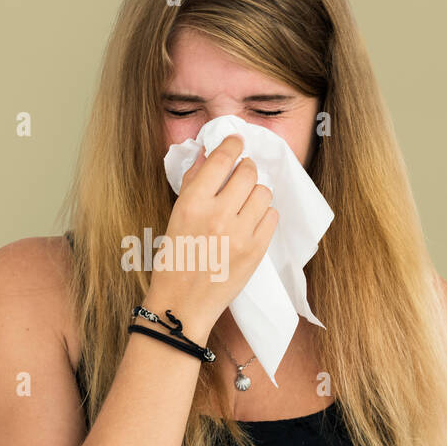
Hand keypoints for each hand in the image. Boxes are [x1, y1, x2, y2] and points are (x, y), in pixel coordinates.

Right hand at [144, 134, 277, 343]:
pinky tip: (250, 222)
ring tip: (245, 203)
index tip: (237, 141)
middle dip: (245, 170)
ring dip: (256, 193)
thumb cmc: (174, 260)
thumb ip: (192, 183)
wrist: (183, 304)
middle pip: (248, 172)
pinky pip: (271, 216)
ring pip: (264, 193)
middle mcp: (218, 215)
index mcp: (192, 203)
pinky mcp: (256, 251)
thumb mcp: (175, 217)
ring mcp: (240, 234)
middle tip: (240, 177)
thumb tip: (207, 154)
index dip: (232, 144)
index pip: (221, 159)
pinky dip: (264, 215)